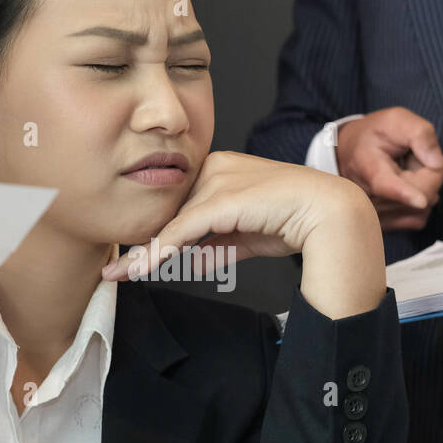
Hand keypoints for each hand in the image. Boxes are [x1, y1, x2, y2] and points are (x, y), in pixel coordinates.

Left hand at [100, 150, 386, 318]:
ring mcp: (218, 180)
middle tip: (113, 270)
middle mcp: (216, 167)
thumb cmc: (295, 222)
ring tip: (119, 274)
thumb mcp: (246, 236)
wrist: (329, 216)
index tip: (131, 257)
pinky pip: (182, 230)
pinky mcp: (222, 198)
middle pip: (169, 210)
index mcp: (222, 168)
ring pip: (170, 222)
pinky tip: (142, 268)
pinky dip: (161, 251)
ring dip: (144, 253)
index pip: (180, 203)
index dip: (155, 231)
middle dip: (141, 243)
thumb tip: (192, 263)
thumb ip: (219, 245)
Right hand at [336, 108, 442, 230]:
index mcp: (368, 167)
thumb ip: (420, 134)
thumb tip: (438, 163)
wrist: (348, 155)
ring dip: (427, 187)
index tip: (420, 201)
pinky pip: (418, 219)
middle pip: (419, 193)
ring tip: (407, 170)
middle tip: (419, 155)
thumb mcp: (395, 120)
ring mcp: (374, 215)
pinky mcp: (384, 226)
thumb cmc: (373, 136)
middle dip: (432, 172)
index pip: (385, 184)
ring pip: (421, 208)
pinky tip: (409, 188)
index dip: (404, 193)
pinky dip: (421, 202)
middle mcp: (367, 197)